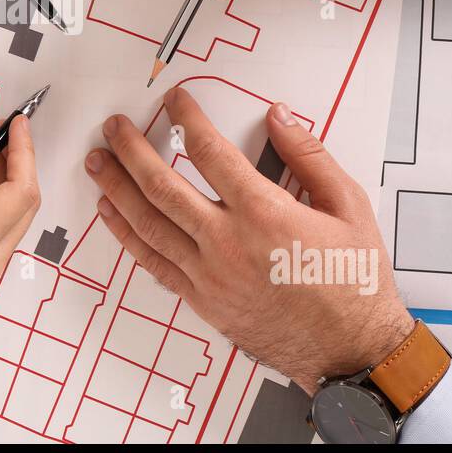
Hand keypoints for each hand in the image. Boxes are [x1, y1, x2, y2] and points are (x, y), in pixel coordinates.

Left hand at [84, 87, 412, 392]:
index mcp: (264, 213)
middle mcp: (228, 243)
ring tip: (97, 161)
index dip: (187, 119)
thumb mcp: (349, 206)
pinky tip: (111, 213)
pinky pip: (153, 262)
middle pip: (163, 185)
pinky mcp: (202, 300)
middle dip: (132, 149)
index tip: (174, 101)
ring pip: (148, 223)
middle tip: (113, 127)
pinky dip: (126, 235)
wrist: (351, 352)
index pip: (210, 151)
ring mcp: (209, 275)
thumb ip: (310, 156)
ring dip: (117, 188)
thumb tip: (280, 117)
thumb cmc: (353, 283)